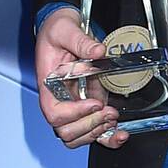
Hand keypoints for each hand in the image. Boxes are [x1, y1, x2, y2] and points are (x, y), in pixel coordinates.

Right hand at [35, 8, 126, 148]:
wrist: (63, 29)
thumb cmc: (56, 32)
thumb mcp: (65, 30)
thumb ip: (80, 42)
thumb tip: (98, 51)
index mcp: (48, 86)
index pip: (54, 112)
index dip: (74, 113)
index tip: (94, 102)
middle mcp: (60, 99)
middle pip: (66, 130)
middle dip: (90, 125)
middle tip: (109, 112)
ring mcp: (74, 105)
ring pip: (78, 136)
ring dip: (97, 132)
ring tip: (113, 118)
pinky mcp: (89, 105)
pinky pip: (94, 131)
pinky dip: (107, 138)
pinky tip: (119, 135)